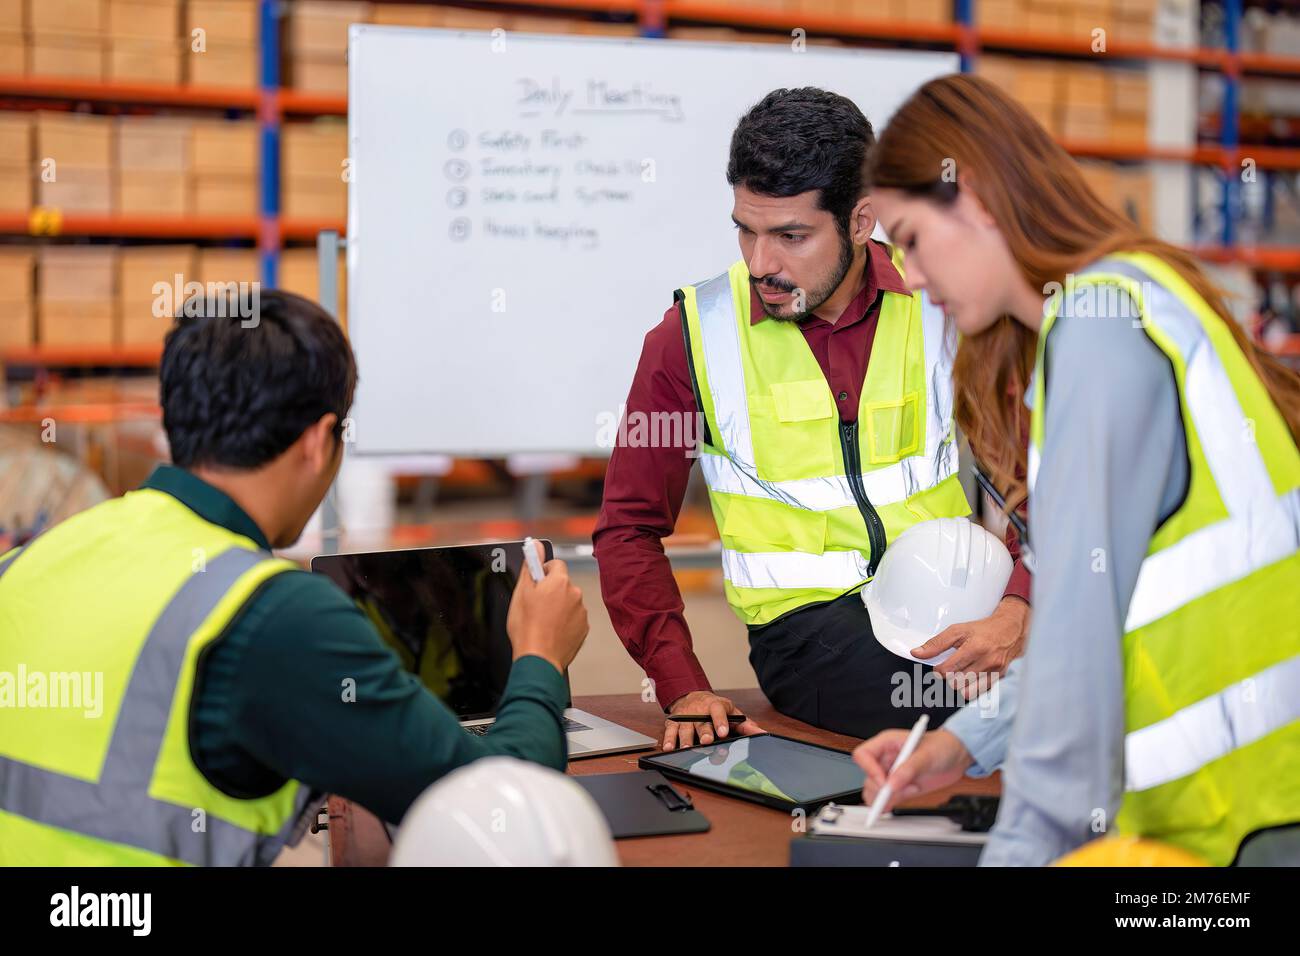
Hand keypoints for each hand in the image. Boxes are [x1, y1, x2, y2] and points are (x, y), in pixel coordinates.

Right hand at [505, 547, 588, 673]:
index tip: (536, 582)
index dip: (543, 572)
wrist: (538, 659)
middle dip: (551, 591)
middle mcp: (575, 593)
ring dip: (558, 607)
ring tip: (543, 622)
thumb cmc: (527, 627)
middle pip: (562, 584)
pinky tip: (551, 631)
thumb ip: (531, 566)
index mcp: (560, 581)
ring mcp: (581, 612)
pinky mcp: (584, 628)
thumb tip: (536, 546)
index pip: (556, 564)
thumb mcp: (522, 592)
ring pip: (568, 602)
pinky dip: (564, 622)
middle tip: (535, 605)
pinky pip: (573, 618)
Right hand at [662, 690, 763, 750]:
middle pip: (701, 722)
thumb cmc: (714, 707)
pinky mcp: (673, 722)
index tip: (723, 732)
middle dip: (703, 732)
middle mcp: (698, 710)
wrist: (692, 696)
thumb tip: (761, 733)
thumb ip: (744, 724)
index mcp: (714, 705)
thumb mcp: (730, 712)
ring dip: (685, 739)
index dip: (720, 721)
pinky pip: (670, 730)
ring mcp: (685, 716)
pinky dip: (669, 739)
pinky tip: (669, 748)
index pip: (718, 711)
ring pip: (685, 728)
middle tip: (706, 741)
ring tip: (686, 748)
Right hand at [853, 728, 972, 812]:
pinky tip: (896, 803)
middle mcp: (885, 759)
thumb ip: (908, 768)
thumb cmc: (942, 746)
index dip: (870, 769)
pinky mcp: (899, 788)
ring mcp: (891, 774)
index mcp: (886, 743)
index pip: (864, 755)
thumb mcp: (927, 755)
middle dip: (882, 788)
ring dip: (888, 798)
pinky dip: (889, 805)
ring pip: (873, 791)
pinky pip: (885, 800)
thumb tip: (892, 784)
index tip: (885, 781)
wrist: (958, 756)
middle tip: (899, 792)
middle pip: (868, 777)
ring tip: (909, 791)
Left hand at [912, 597, 1028, 699]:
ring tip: (958, 675)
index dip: (938, 671)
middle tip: (948, 670)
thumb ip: (936, 643)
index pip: (948, 670)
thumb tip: (917, 653)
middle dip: (948, 678)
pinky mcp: (999, 678)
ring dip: (958, 685)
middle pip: (957, 682)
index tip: (938, 667)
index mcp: (974, 648)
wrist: (1010, 630)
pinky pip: (979, 692)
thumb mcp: (957, 630)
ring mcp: (994, 672)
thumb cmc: (983, 629)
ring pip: (967, 691)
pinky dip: (970, 689)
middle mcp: (987, 662)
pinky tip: (969, 680)